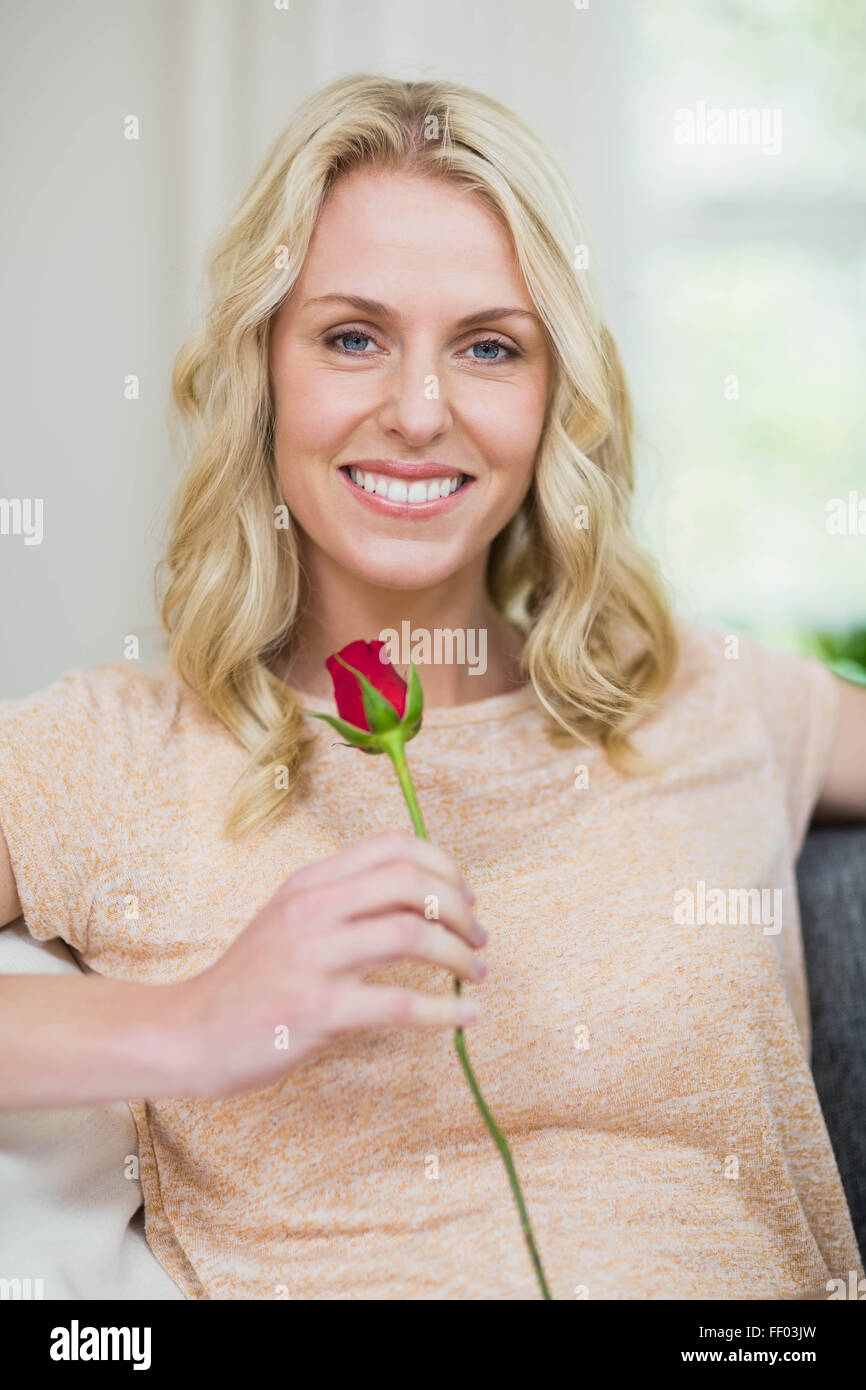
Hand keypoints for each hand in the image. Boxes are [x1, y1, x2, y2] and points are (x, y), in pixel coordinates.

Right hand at [177, 828, 486, 1097]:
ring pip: (411, 934)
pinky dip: (446, 1010)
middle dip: (460, 907)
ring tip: (477, 972)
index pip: (393, 844)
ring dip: (460, 954)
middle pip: (410, 881)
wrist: (188, 1032)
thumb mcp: (288, 918)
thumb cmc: (249, 980)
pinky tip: (468, 1015)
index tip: (464, 897)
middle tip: (478, 937)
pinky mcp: (318, 1010)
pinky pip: (400, 1004)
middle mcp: (313, 908)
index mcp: (310, 882)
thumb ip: (342, 898)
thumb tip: (418, 893)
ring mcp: (314, 958)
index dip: (444, 865)